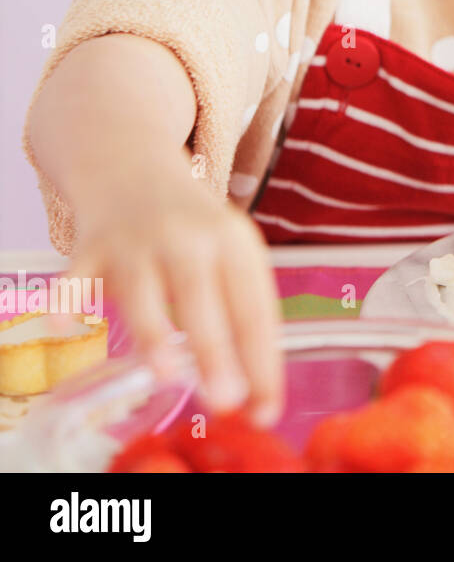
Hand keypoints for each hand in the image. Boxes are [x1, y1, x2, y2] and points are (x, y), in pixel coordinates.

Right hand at [66, 170, 283, 424]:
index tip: (265, 410)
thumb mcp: (231, 253)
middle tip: (227, 397)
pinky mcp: (91, 245)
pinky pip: (77, 276)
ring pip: (146, 291)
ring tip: (165, 374)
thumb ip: (239, 311)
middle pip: (205, 299)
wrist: (134, 166)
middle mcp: (190, 239)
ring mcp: (138, 241)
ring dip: (155, 332)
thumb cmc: (192, 229)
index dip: (262, 361)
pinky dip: (68, 301)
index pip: (255, 309)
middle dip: (216, 351)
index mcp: (235, 244)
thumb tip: (255, 388)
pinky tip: (66, 328)